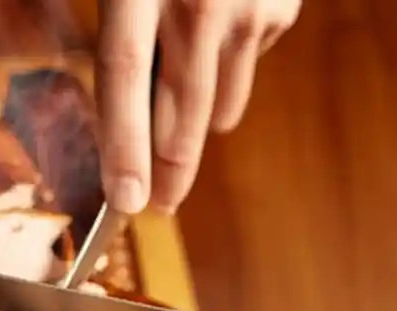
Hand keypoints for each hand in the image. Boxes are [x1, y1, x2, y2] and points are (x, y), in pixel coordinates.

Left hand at [96, 0, 299, 213]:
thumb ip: (115, 33)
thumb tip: (118, 112)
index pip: (124, 79)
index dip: (124, 146)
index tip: (126, 200)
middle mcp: (198, 3)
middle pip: (182, 113)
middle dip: (168, 172)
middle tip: (158, 205)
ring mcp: (248, 10)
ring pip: (222, 109)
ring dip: (198, 124)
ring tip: (178, 104)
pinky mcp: (282, 11)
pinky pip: (247, 69)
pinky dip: (227, 69)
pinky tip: (215, 31)